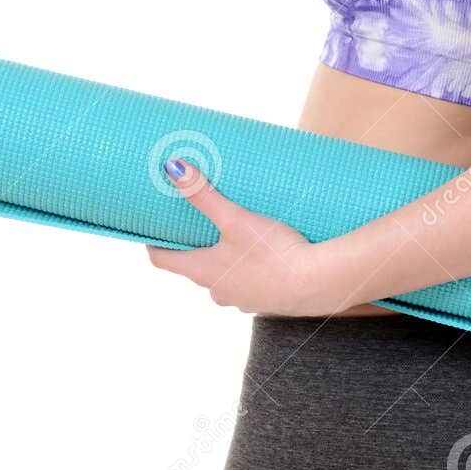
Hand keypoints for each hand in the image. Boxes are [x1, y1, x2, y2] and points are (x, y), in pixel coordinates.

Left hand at [145, 158, 330, 316]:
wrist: (319, 282)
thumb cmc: (274, 253)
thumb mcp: (236, 219)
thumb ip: (203, 195)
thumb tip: (172, 168)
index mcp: (203, 272)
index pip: (162, 260)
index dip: (154, 243)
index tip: (151, 228)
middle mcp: (217, 291)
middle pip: (194, 267)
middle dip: (194, 245)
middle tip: (196, 221)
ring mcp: (242, 299)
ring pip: (223, 276)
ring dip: (224, 258)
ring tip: (233, 233)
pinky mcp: (267, 301)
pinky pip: (249, 283)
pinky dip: (249, 269)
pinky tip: (264, 253)